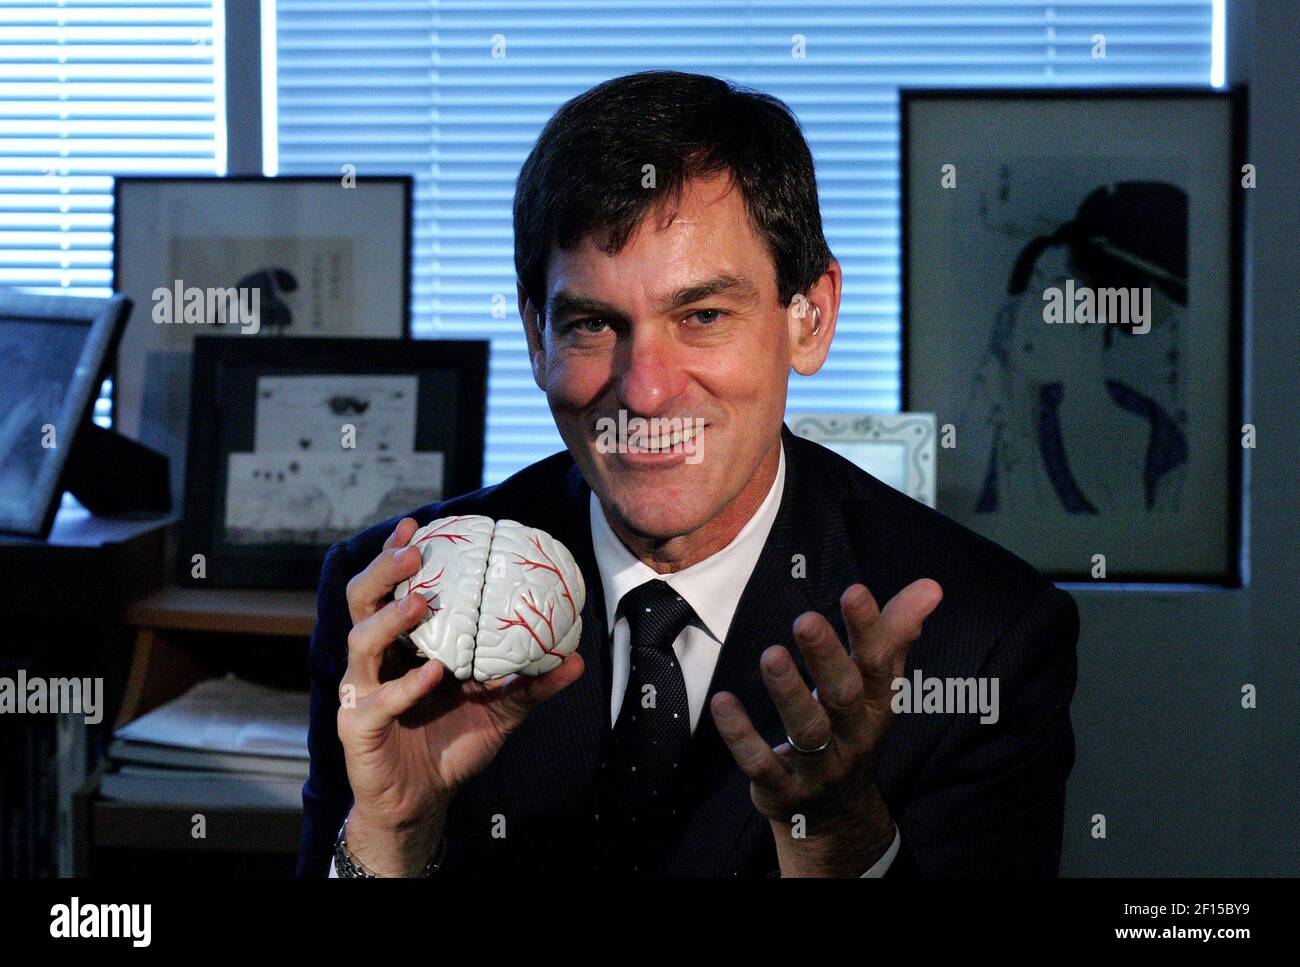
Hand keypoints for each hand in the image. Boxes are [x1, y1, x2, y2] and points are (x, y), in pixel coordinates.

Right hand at [336, 517, 584, 874]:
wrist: (422, 802)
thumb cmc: (451, 746)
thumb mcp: (500, 710)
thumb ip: (531, 683)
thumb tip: (576, 659)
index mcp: (402, 646)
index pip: (387, 589)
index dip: (393, 555)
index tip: (416, 525)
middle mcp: (375, 661)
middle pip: (360, 602)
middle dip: (382, 571)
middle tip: (413, 553)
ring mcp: (361, 692)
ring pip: (360, 642)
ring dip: (389, 619)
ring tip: (420, 602)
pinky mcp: (356, 729)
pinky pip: (376, 702)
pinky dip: (405, 686)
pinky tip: (431, 673)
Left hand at [710, 579, 942, 875]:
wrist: (837, 814)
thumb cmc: (854, 728)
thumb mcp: (878, 685)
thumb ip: (896, 633)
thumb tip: (930, 587)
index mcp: (877, 705)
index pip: (879, 665)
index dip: (870, 630)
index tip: (855, 592)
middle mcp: (853, 735)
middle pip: (844, 696)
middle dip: (827, 658)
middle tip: (806, 621)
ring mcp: (819, 766)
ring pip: (807, 729)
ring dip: (788, 692)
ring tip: (771, 656)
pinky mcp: (782, 787)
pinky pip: (760, 762)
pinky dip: (741, 734)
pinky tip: (722, 701)